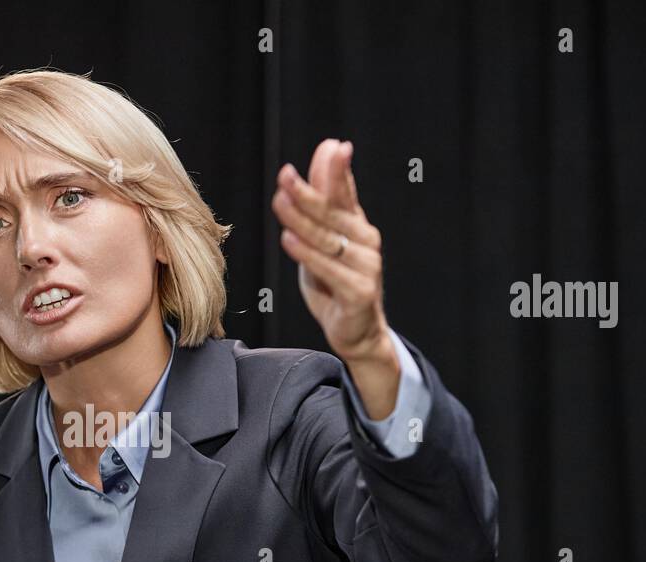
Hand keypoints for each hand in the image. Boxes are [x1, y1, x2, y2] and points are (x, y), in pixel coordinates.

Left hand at [271, 138, 390, 363]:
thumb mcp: (326, 239)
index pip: (346, 193)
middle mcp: (365, 242)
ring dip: (301, 220)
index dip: (338, 171)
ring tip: (280, 202)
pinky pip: (328, 270)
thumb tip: (327, 151)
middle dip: (308, 192)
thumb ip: (325, 200)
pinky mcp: (359, 292)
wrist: (356, 332)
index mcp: (357, 226)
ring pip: (327, 240)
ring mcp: (366, 267)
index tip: (332, 146)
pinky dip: (307, 254)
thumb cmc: (337, 282)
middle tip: (286, 175)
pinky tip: (289, 239)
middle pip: (333, 214)